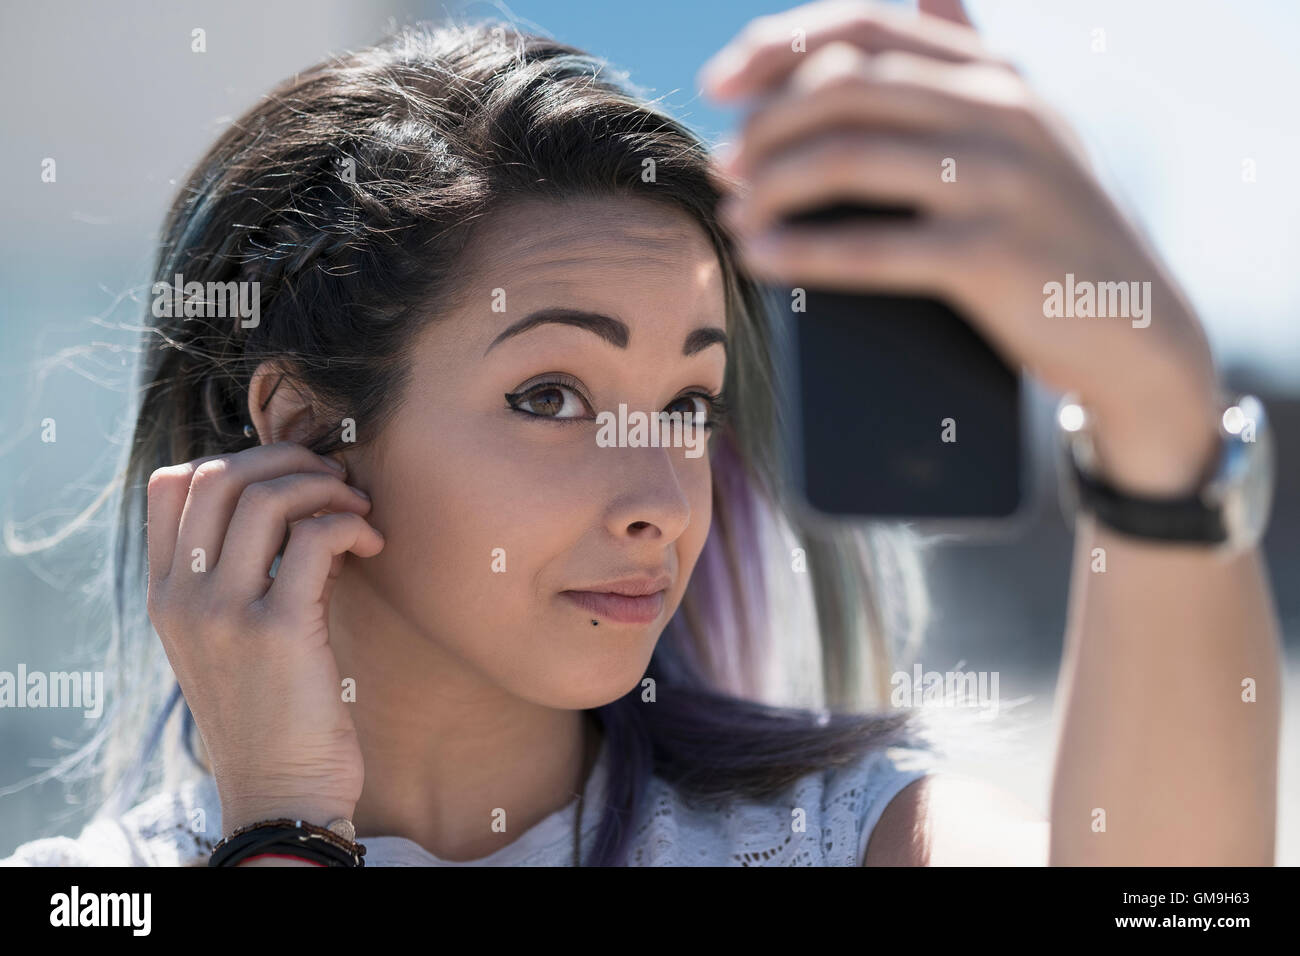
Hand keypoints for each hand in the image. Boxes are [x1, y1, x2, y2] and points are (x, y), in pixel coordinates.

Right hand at [145, 441, 384, 835]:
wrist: (282, 792)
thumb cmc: (270, 711)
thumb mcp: (227, 639)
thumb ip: (235, 575)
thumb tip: (288, 503)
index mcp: (165, 594)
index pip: (170, 485)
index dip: (236, 461)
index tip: (288, 478)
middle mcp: (183, 597)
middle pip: (220, 475)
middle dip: (288, 458)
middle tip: (334, 479)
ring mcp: (225, 613)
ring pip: (267, 497)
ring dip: (325, 487)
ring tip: (358, 510)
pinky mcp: (280, 631)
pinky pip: (316, 538)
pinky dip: (351, 524)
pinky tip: (372, 545)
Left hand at [702, 0, 1221, 495]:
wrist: (1135, 329)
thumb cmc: (1056, 234)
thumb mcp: (1026, 134)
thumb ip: (970, 65)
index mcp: (995, 75)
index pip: (865, 27)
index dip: (777, 47)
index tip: (718, 86)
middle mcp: (1001, 110)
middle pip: (845, 86)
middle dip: (765, 125)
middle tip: (722, 165)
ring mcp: (1000, 179)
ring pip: (848, 157)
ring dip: (771, 186)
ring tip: (733, 215)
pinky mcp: (991, 253)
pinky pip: (872, 246)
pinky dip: (803, 250)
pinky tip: (762, 259)